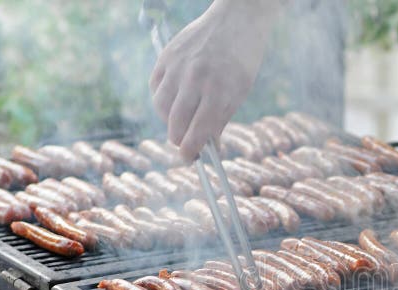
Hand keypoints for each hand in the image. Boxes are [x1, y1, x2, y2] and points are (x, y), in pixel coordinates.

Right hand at [150, 0, 281, 160]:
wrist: (236, 20)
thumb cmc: (242, 60)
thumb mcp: (239, 93)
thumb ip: (220, 119)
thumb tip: (209, 146)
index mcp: (218, 93)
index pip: (197, 133)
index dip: (191, 152)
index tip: (190, 159)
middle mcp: (194, 81)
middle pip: (175, 125)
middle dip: (180, 140)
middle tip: (187, 144)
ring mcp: (177, 67)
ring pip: (161, 108)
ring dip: (169, 121)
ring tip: (182, 121)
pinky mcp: (166, 57)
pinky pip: (155, 88)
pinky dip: (161, 100)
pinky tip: (174, 102)